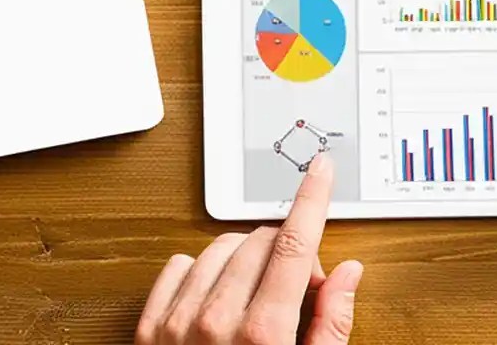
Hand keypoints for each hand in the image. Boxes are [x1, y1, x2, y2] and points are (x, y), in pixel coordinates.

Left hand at [135, 153, 362, 343]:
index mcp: (264, 333)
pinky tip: (216, 293)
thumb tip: (349, 274)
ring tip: (257, 294)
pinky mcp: (148, 331)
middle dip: (289, 251)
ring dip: (246, 257)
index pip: (297, 241)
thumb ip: (333, 324)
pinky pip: (178, 266)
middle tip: (300, 288)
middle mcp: (217, 322)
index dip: (313, 197)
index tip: (320, 169)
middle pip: (263, 241)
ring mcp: (177, 324)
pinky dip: (201, 270)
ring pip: (221, 247)